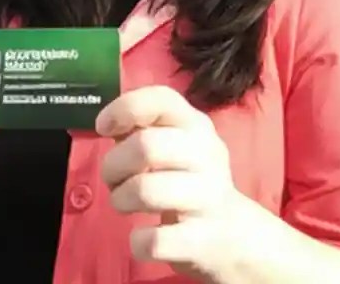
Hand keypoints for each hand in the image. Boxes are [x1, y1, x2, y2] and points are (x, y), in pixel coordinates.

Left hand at [96, 86, 255, 280]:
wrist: (234, 235)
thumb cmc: (189, 182)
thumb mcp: (175, 146)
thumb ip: (142, 130)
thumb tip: (110, 126)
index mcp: (196, 126)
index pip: (162, 99)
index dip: (124, 109)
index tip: (105, 128)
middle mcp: (207, 155)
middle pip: (145, 146)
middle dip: (113, 165)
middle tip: (113, 179)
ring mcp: (208, 197)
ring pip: (144, 190)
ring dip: (120, 199)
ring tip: (126, 204)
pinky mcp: (202, 239)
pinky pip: (152, 240)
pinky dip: (137, 241)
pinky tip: (144, 237)